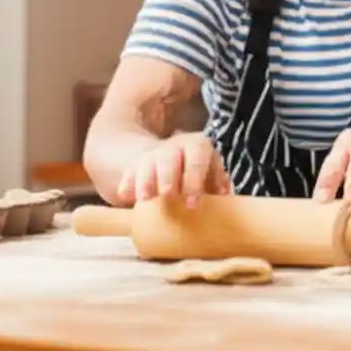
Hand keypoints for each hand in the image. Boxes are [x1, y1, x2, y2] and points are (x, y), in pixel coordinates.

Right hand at [115, 132, 231, 207]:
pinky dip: (128, 183)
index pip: (197, 156)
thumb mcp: (212, 175)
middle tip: (167, 194)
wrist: (174, 163)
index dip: (195, 178)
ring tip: (144, 200)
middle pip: (169, 156)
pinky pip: (130, 172)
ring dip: (146, 181)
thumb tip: (225, 199)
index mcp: (197, 146)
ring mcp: (154, 155)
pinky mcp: (137, 166)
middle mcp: (175, 147)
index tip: (192, 203)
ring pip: (147, 162)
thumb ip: (218, 185)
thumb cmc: (200, 175)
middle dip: (168, 175)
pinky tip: (125, 195)